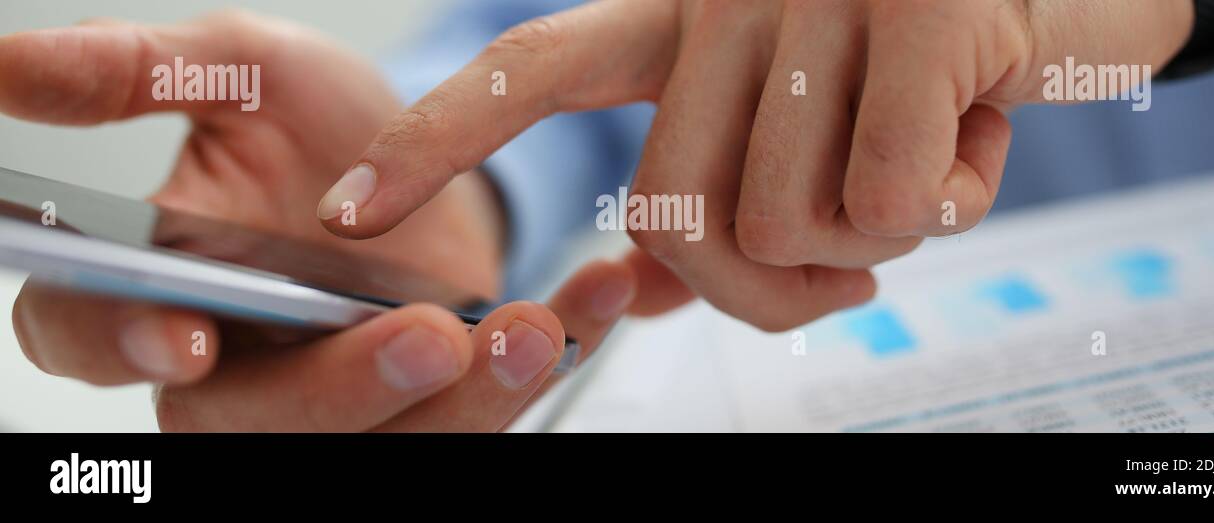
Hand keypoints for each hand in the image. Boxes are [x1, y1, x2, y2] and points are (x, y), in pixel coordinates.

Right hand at [1, 10, 636, 430]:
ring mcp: (342, 400)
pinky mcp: (431, 410)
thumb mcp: (245, 71)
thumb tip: (6, 68)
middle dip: (342, 391)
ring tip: (532, 329)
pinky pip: (478, 416)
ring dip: (463, 400)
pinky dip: (538, 366)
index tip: (183, 338)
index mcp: (166, 287)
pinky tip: (586, 306)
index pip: (96, 338)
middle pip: (253, 425)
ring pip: (380, 445)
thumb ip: (141, 73)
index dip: (120, 347)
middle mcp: (244, 368)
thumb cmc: (321, 125)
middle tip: (427, 335)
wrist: (439, 146)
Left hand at [319, 0, 1192, 330]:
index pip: (531, 72)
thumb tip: (656, 294)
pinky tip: (978, 139)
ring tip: (928, 167)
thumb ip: (730, 201)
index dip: (436, 144)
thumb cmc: (930, 65)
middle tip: (854, 264)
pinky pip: (883, 202)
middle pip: (673, 215)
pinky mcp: (920, 9)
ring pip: (780, 223)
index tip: (347, 214)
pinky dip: (941, 210)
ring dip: (869, 245)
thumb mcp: (816, 128)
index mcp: (685, 10)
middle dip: (766, 290)